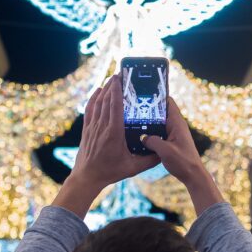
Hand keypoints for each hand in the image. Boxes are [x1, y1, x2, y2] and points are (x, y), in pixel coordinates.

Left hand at [53, 74, 158, 217]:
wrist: (87, 177)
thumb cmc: (110, 172)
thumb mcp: (133, 168)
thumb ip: (150, 160)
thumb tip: (164, 152)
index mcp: (113, 133)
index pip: (115, 107)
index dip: (118, 91)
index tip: (121, 79)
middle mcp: (102, 127)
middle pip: (106, 100)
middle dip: (113, 85)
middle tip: (120, 73)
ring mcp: (93, 127)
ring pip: (97, 103)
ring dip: (104, 89)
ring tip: (111, 79)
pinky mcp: (87, 130)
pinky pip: (90, 109)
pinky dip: (93, 98)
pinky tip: (97, 91)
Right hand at [142, 98, 222, 214]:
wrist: (193, 175)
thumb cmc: (183, 162)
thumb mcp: (165, 151)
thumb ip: (153, 141)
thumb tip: (142, 137)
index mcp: (177, 123)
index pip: (168, 102)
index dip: (157, 95)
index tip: (144, 93)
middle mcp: (176, 125)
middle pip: (161, 110)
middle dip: (149, 108)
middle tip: (133, 106)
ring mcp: (173, 133)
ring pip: (158, 122)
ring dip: (148, 121)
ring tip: (132, 119)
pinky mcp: (170, 141)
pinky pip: (158, 131)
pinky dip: (150, 131)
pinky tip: (139, 134)